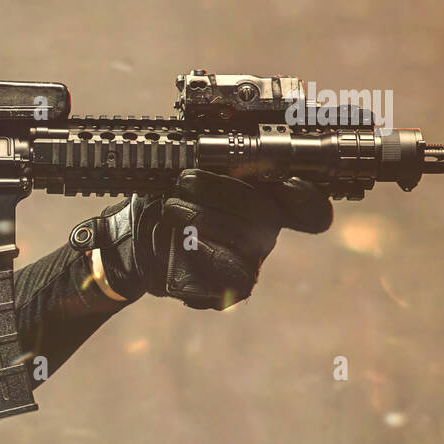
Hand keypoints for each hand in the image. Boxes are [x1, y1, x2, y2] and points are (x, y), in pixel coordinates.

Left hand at [87, 170, 332, 309]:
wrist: (136, 239)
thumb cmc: (167, 201)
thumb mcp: (188, 172)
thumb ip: (216, 162)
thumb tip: (234, 154)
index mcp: (263, 200)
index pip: (307, 206)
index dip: (308, 198)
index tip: (289, 183)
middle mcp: (264, 232)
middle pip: (266, 213)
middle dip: (222, 191)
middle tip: (185, 181)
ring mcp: (250, 261)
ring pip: (248, 239)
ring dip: (203, 217)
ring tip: (172, 207)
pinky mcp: (231, 288)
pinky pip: (232, 271)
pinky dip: (204, 250)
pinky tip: (184, 240)